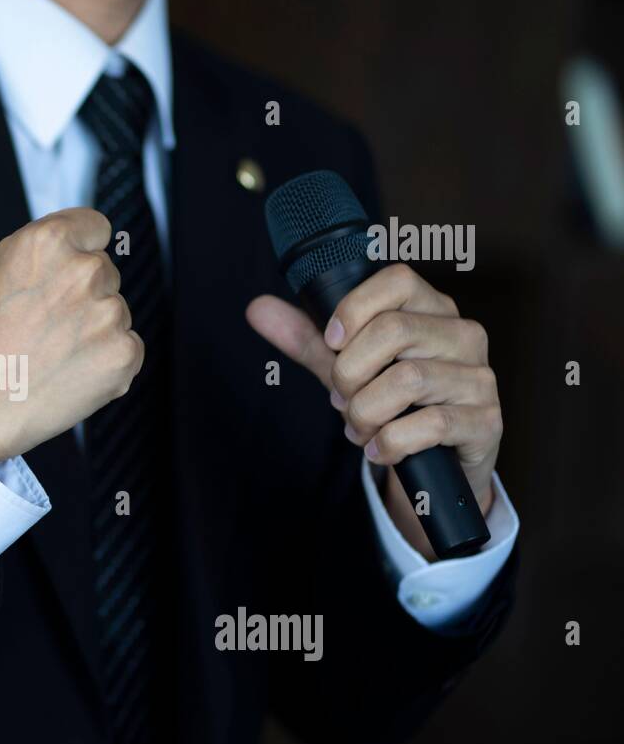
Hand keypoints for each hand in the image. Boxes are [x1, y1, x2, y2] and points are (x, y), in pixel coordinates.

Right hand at [0, 207, 143, 466]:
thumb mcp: (2, 270)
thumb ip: (49, 250)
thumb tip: (87, 245)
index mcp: (50, 241)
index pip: (96, 227)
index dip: (79, 252)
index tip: (63, 275)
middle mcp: (85, 270)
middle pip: (106, 272)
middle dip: (83, 296)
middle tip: (45, 326)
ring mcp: (108, 312)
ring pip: (116, 312)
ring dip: (95, 331)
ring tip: (53, 354)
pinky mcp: (123, 353)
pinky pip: (128, 348)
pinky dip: (106, 363)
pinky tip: (70, 373)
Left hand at [245, 263, 501, 557]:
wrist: (435, 463)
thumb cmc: (393, 404)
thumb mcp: (346, 369)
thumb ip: (307, 339)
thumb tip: (257, 308)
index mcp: (431, 310)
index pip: (397, 280)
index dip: (353, 309)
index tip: (332, 344)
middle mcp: (463, 335)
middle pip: (393, 331)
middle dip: (349, 372)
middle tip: (341, 398)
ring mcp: (479, 377)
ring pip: (408, 379)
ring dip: (365, 412)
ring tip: (358, 429)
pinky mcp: (486, 420)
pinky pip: (431, 424)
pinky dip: (390, 442)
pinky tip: (380, 450)